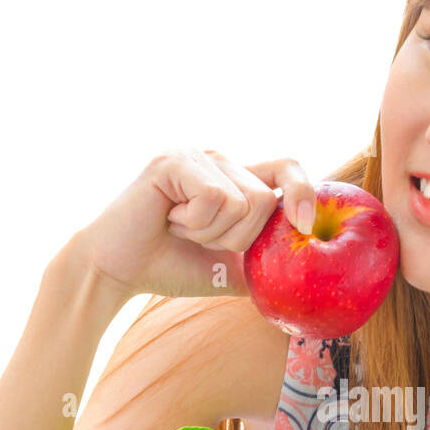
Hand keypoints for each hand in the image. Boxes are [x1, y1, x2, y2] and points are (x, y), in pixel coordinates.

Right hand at [73, 148, 318, 304]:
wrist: (118, 271)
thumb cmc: (172, 266)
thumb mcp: (234, 269)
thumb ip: (269, 262)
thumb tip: (311, 275)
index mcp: (236, 179)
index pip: (287, 167)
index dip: (303, 191)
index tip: (304, 227)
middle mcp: (219, 159)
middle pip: (267, 199)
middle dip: (238, 238)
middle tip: (199, 239)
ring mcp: (197, 154)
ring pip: (244, 202)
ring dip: (212, 233)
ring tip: (180, 229)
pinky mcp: (174, 159)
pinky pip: (215, 198)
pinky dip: (195, 223)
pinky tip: (168, 220)